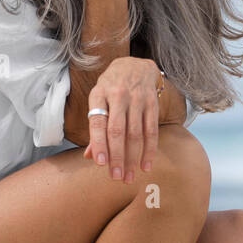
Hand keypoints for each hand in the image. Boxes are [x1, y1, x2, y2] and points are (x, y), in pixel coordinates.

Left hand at [82, 57, 160, 181]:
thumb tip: (90, 156)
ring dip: (132, 158)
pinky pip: (151, 131)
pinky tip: (145, 165)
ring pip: (135, 134)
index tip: (100, 164)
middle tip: (116, 177)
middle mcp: (118, 95)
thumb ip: (94, 127)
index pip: (97, 122)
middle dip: (117, 157)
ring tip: (129, 177)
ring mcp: (137, 99)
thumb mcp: (98, 100)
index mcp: (99, 94)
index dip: (99, 143)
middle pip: (117, 131)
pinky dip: (149, 150)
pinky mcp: (152, 104)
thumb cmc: (111, 87)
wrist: (135, 65)